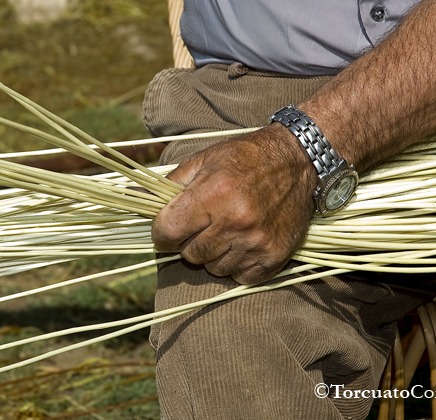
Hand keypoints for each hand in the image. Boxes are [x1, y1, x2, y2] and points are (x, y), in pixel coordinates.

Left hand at [152, 124, 315, 283]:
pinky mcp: (274, 256)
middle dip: (189, 242)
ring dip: (213, 254)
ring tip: (226, 230)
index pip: (167, 232)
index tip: (168, 227)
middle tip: (203, 224)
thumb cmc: (244, 158)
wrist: (297, 161)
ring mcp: (256, 241)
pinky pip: (240, 277)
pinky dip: (237, 264)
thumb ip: (170, 185)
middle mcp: (234, 221)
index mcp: (212, 194)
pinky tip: (243, 242)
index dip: (161, 232)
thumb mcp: (203, 160)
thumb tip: (138, 201)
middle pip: (189, 254)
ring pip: (214, 268)